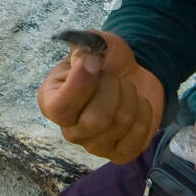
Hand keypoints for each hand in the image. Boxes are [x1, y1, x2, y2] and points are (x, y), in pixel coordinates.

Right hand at [37, 30, 164, 164]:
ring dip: (130, 96)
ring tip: (125, 88)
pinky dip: (144, 114)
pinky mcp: (119, 153)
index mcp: (51, 102)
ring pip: (120, 124)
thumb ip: (83, 45)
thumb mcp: (92, 42)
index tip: (95, 63)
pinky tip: (138, 105)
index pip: (61, 107)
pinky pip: (137, 138)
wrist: (131, 72)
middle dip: (114, 88)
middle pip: (96, 120)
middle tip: (114, 77)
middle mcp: (69, 130)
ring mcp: (94, 145)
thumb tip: (86, 59)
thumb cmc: (106, 59)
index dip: (82, 84)